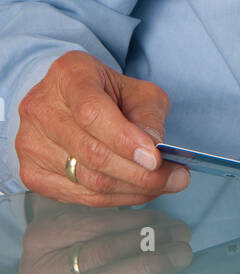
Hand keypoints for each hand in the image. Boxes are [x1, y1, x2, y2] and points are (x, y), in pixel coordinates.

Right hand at [15, 51, 189, 205]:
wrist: (66, 100)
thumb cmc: (105, 92)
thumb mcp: (135, 89)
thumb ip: (147, 115)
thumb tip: (155, 147)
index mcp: (68, 75)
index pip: (92, 113)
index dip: (124, 140)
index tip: (156, 158)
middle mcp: (41, 109)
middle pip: (91, 153)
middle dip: (139, 173)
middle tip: (174, 178)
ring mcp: (30, 144)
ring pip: (87, 180)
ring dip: (132, 189)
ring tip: (163, 185)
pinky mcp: (31, 173)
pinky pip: (79, 196)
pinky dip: (114, 198)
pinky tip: (136, 191)